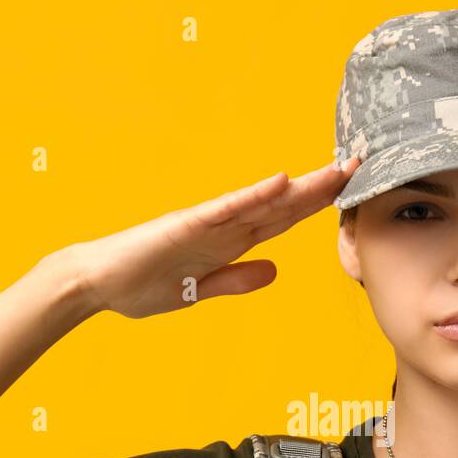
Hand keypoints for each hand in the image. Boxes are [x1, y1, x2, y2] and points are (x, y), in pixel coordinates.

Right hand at [56, 155, 360, 318]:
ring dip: (299, 187)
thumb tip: (274, 271)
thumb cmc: (141, 285)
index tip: (350, 193)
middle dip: (321, 189)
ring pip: (262, 201)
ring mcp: (205, 224)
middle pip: (282, 206)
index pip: (283, 221)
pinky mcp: (185, 226)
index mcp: (229, 244)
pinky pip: (225, 209)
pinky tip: (280, 183)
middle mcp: (223, 227)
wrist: (96, 285)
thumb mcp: (201, 291)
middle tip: (361, 166)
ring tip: (335, 171)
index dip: (317, 207)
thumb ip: (237, 279)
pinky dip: (253, 196)